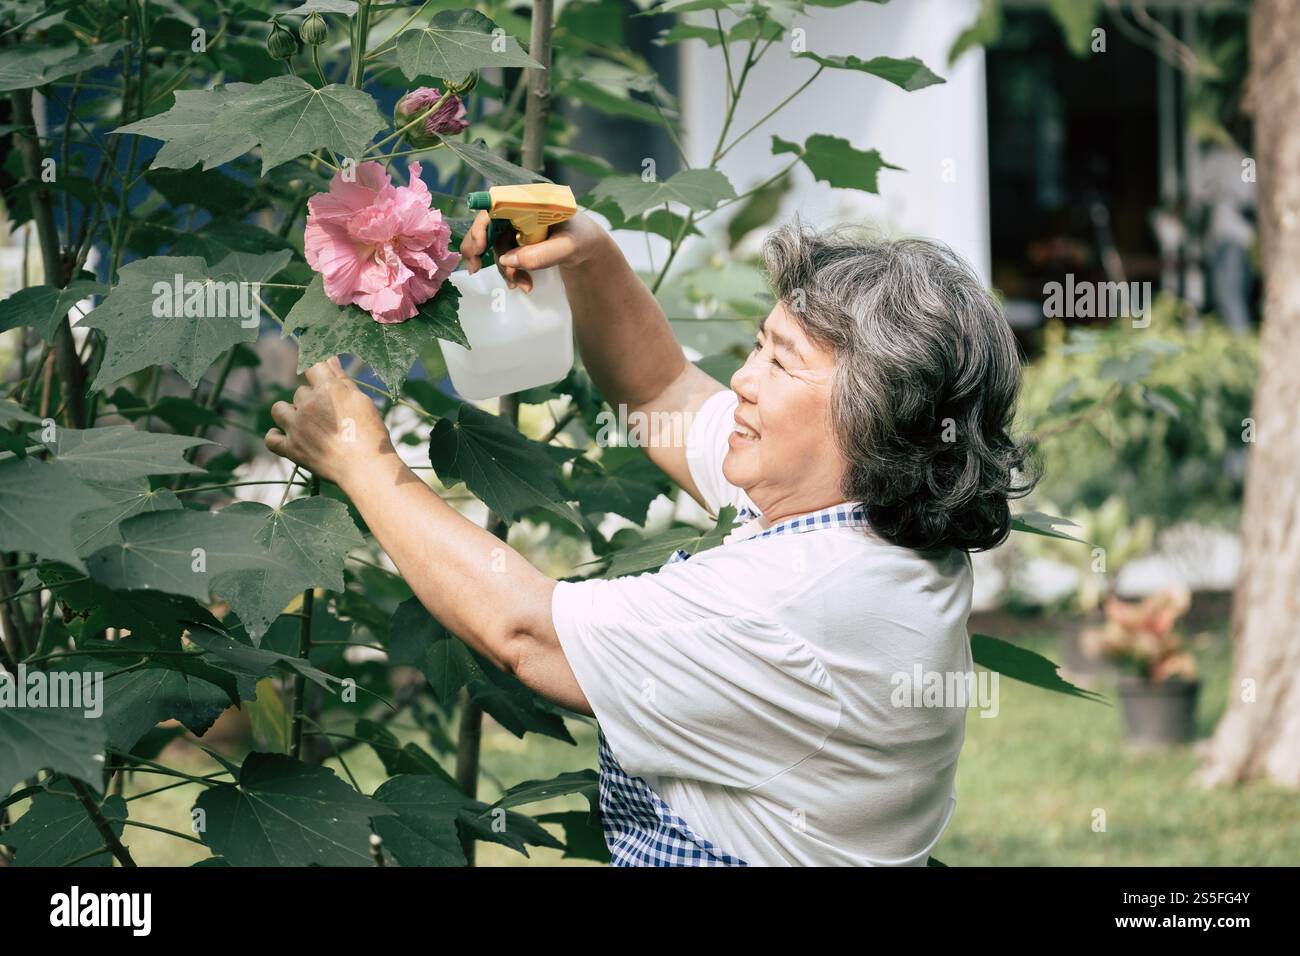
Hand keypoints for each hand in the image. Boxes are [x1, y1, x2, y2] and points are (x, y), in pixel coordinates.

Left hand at [264, 356, 395, 488]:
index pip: (313, 365)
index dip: (316, 368)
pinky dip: (275, 435)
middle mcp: (308, 405)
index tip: (320, 374)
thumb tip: (330, 359)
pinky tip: (285, 435)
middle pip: (301, 392)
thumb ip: (343, 380)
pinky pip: (271, 438)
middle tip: (330, 416)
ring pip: (279, 409)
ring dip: (290, 413)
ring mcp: (296, 428)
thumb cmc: (370, 434)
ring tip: (305, 423)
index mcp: (328, 389)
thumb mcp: (361, 401)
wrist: (366, 468)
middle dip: (313, 400)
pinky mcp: (291, 449)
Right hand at [458, 209, 610, 292]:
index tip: (479, 246)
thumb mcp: (569, 247)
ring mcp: (516, 226)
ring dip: (505, 269)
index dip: (482, 224)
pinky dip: (510, 271)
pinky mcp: (517, 240)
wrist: (588, 248)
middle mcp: (518, 210)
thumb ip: (542, 254)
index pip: (496, 205)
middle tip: (476, 269)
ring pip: (496, 246)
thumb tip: (508, 260)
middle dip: (480, 249)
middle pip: (488, 226)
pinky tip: (523, 284)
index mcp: (530, 200)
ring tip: (524, 285)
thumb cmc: (583, 239)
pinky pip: (505, 255)